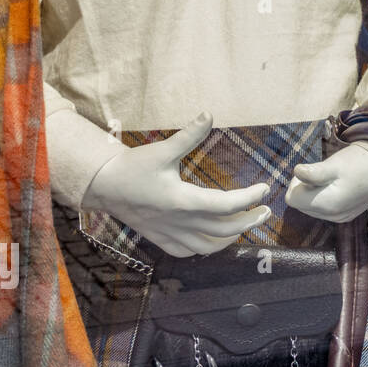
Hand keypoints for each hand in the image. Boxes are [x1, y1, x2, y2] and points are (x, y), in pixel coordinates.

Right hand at [82, 111, 271, 256]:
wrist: (102, 186)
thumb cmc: (132, 167)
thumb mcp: (161, 150)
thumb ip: (188, 135)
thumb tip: (209, 114)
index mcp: (183, 201)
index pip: (227, 205)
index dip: (250, 199)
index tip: (264, 189)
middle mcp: (179, 221)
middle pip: (225, 230)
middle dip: (250, 221)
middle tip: (265, 210)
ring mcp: (170, 233)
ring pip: (209, 247)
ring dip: (231, 238)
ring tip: (245, 225)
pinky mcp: (160, 238)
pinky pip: (188, 251)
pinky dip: (205, 247)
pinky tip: (213, 237)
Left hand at [284, 142, 367, 222]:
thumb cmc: (362, 162)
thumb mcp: (336, 164)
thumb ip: (314, 172)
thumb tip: (296, 171)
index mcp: (328, 205)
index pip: (292, 199)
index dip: (296, 183)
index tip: (311, 170)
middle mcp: (333, 216)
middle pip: (301, 204)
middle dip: (305, 188)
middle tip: (322, 172)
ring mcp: (340, 218)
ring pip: (311, 207)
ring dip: (314, 192)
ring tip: (332, 178)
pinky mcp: (346, 215)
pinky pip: (323, 209)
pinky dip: (324, 196)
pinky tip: (339, 185)